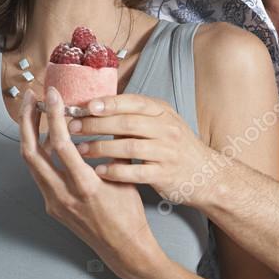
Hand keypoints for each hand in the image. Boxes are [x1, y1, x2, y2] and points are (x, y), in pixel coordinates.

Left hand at [19, 87, 160, 278]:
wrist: (124, 249)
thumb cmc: (129, 215)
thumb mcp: (123, 179)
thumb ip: (107, 153)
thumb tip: (99, 122)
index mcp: (85, 186)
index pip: (60, 144)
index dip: (54, 115)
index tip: (52, 94)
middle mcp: (63, 195)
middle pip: (31, 152)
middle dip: (27, 121)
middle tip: (31, 97)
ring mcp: (54, 203)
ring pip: (31, 163)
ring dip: (30, 136)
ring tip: (35, 113)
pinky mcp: (52, 207)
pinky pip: (40, 174)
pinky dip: (40, 153)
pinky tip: (47, 139)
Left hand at [67, 93, 216, 205]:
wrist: (206, 174)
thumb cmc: (176, 147)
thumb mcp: (162, 123)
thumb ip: (136, 114)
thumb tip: (98, 105)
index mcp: (163, 112)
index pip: (132, 103)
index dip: (107, 104)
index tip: (84, 106)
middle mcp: (166, 129)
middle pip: (126, 123)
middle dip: (96, 125)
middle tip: (73, 128)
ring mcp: (167, 152)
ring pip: (129, 147)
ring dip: (101, 148)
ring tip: (80, 151)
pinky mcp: (165, 174)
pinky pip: (136, 172)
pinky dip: (115, 171)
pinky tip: (99, 171)